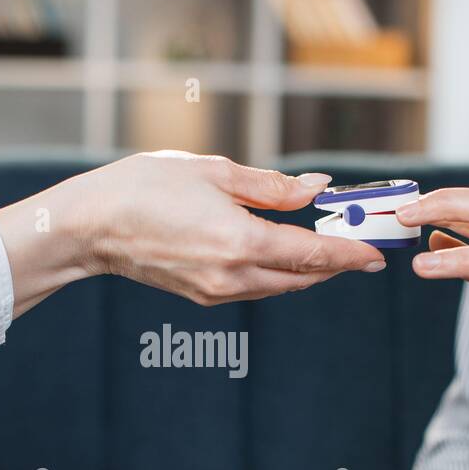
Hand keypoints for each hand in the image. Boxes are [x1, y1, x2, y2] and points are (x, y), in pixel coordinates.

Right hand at [0, 151, 385, 314]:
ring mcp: (218, 292)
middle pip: (303, 278)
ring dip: (307, 269)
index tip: (378, 255)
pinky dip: (277, 273)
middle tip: (362, 247)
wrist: (90, 227)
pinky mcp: (203, 296)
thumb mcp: (214, 173)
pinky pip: (255, 288)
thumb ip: (271, 186)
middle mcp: (234, 277)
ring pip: (280, 287)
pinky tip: (283, 253)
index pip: (314, 255)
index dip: (351, 254)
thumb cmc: (144, 188)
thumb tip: (316, 189)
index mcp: (242, 243)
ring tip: (330, 246)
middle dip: (335, 263)